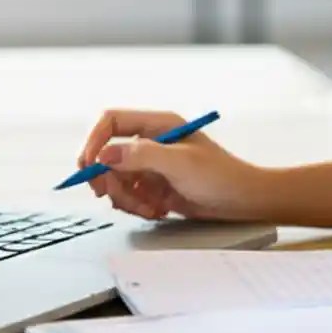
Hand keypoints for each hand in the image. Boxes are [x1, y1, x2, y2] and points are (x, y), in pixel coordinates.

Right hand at [77, 109, 267, 220]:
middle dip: (107, 178)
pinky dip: (136, 207)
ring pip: (116, 179)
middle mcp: (151, 142)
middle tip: (107, 195)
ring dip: (125, 197)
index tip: (89, 165)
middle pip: (108, 155)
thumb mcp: (180, 164)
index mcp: (157, 125)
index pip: (111, 122)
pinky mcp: (154, 187)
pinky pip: (129, 195)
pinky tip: (157, 211)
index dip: (94, 141)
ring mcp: (151, 166)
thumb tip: (104, 155)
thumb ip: (142, 156)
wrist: (242, 202)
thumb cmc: (220, 176)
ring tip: (148, 207)